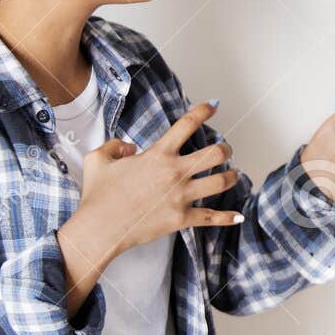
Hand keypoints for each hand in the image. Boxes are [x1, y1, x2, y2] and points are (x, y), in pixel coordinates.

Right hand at [60, 100, 240, 272]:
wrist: (98, 228)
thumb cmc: (97, 195)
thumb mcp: (98, 159)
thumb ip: (116, 146)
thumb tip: (130, 147)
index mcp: (157, 154)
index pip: (187, 124)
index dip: (204, 111)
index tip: (213, 105)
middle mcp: (174, 172)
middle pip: (215, 153)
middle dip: (225, 149)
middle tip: (226, 150)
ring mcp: (180, 196)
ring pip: (220, 182)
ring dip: (231, 177)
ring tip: (234, 175)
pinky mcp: (181, 219)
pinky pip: (211, 217)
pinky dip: (227, 218)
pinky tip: (237, 217)